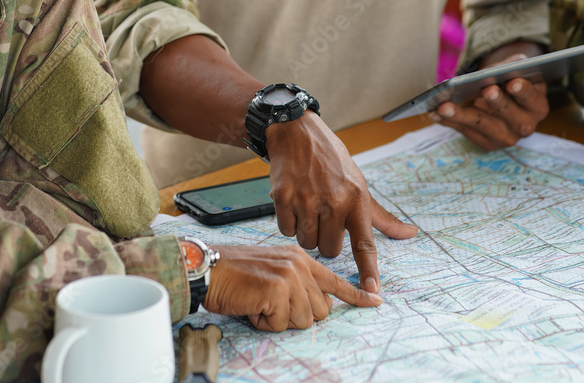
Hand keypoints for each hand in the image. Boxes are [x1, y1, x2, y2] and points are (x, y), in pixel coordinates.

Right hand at [203, 245, 381, 330]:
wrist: (208, 268)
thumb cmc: (235, 273)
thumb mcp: (272, 269)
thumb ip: (297, 281)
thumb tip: (316, 306)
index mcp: (300, 258)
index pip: (335, 280)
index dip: (356, 294)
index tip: (375, 300)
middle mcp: (299, 264)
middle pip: (321, 310)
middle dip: (296, 315)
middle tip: (270, 303)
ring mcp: (290, 275)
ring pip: (304, 320)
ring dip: (279, 320)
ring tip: (259, 303)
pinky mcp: (278, 289)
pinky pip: (283, 324)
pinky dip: (265, 323)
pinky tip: (252, 306)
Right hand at [264, 112, 416, 293]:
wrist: (296, 131)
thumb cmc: (331, 159)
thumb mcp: (359, 183)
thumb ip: (381, 215)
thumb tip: (410, 234)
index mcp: (356, 198)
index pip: (364, 243)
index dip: (368, 270)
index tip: (372, 292)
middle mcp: (333, 200)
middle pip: (330, 250)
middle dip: (326, 240)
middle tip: (323, 217)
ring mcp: (306, 199)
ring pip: (307, 243)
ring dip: (307, 232)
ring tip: (308, 207)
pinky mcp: (283, 197)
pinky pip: (286, 230)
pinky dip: (289, 223)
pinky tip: (293, 203)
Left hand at [430, 41, 549, 149]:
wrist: (505, 98)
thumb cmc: (512, 79)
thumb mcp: (518, 69)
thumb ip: (511, 66)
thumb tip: (492, 71)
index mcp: (537, 106)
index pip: (532, 99)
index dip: (523, 92)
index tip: (512, 83)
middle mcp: (524, 126)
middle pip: (509, 116)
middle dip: (497, 102)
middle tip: (485, 90)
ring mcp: (504, 137)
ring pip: (482, 125)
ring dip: (461, 116)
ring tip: (444, 106)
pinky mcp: (485, 142)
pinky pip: (465, 131)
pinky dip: (449, 122)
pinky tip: (435, 112)